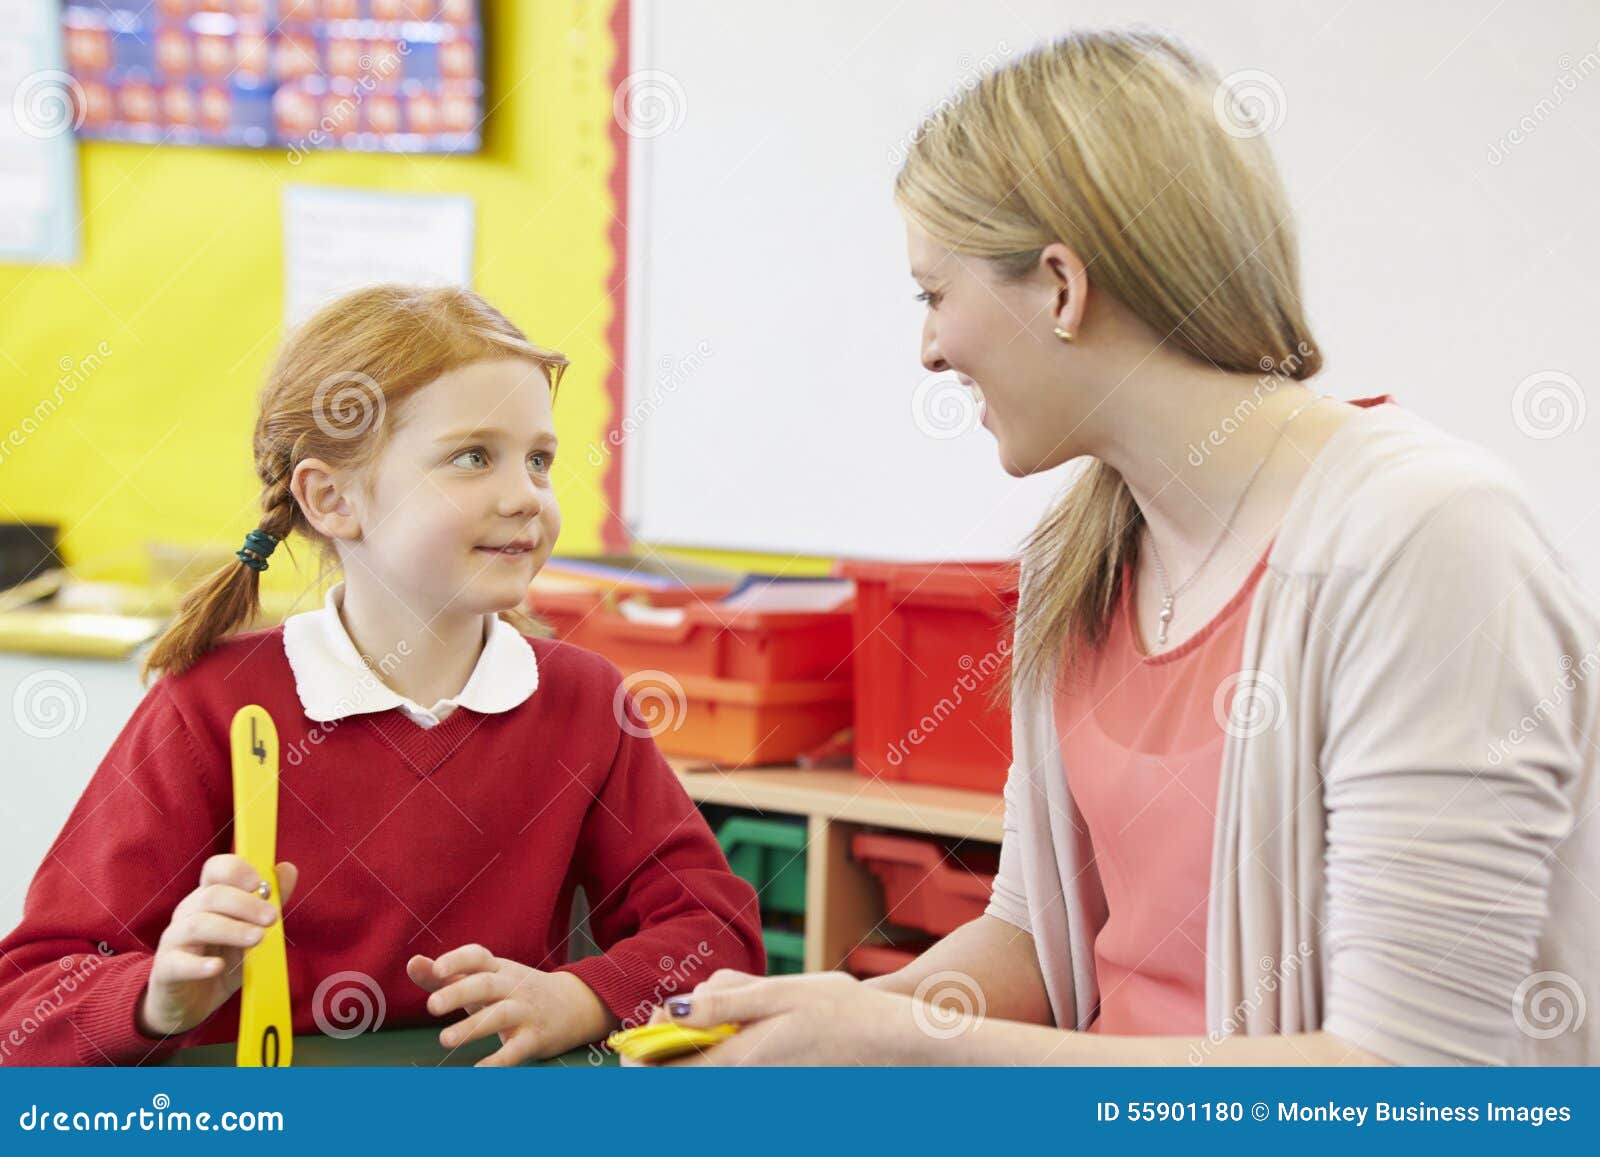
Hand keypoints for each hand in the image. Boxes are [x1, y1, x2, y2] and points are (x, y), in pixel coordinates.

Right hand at [138, 854, 298, 1037]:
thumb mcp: (249, 932)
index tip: (260, 884)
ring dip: (231, 930)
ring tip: (258, 939)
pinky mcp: (165, 970)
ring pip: (197, 925)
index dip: (236, 870)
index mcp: (208, 898)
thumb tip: (288, 868)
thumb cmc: (221, 960)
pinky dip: (199, 965)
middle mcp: (188, 913)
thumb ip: (268, 903)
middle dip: (245, 904)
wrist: (188, 1003)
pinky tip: (218, 967)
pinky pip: (177, 963)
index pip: (215, 869)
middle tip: (272, 918)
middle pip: (211, 896)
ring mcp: (174, 940)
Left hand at [407, 944, 616, 1065]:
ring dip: (472, 1027)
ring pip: (499, 1015)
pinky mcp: (534, 1038)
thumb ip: (448, 974)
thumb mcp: (486, 978)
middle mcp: (512, 986)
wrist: (574, 1005)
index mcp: (497, 968)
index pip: (477, 956)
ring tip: (445, 1040)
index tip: (435, 970)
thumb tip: (412, 964)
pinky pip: (516, 1050)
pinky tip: (479, 1071)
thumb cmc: (515, 991)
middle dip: (458, 993)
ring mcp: (525, 1011)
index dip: (456, 960)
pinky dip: (498, 1061)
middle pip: (485, 984)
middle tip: (431, 1007)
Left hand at [632, 969, 924, 1066]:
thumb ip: (725, 1002)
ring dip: (699, 1051)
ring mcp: (761, 1092)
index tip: (644, 1027)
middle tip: (680, 1016)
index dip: (640, 1055)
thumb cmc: (843, 1010)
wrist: (895, 1043)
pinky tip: (748, 1032)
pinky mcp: (776, 1091)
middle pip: (681, 1082)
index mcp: (739, 1062)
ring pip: (708, 1078)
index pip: (663, 1076)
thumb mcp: (781, 992)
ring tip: (716, 1019)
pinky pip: (734, 1078)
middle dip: (669, 1050)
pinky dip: (725, 1057)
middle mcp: (745, 1087)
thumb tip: (673, 1008)